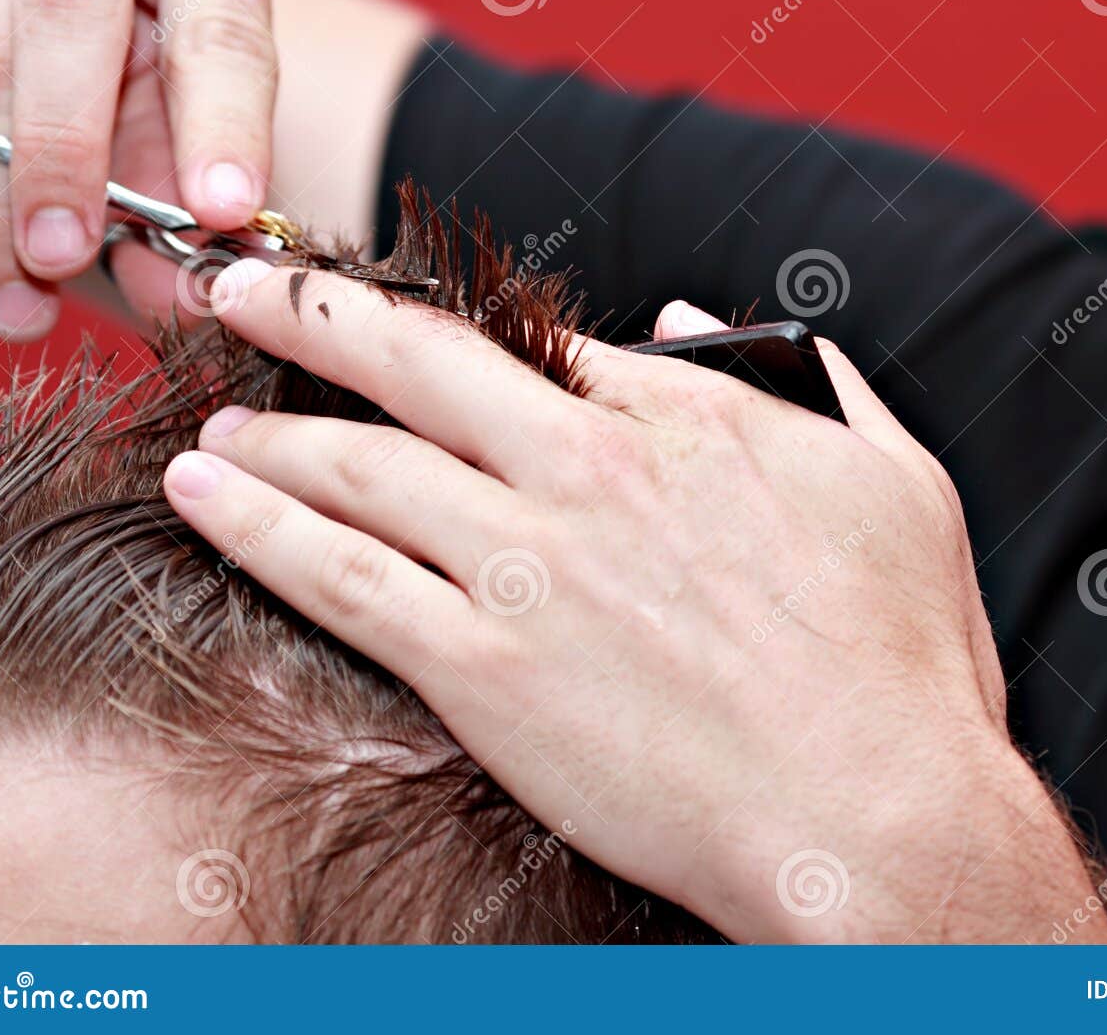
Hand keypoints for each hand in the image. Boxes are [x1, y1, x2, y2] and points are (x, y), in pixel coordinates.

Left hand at [162, 264, 1106, 942]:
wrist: (875, 813)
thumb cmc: (902, 662)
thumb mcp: (898, 484)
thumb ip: (810, 378)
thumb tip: (692, 316)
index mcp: (686, 420)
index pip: (538, 341)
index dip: (448, 321)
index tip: (399, 318)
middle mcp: (590, 469)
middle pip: (418, 364)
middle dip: (314, 316)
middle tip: (242, 292)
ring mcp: (528, 564)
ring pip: (360, 464)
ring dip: (270, 426)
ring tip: (211, 412)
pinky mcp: (485, 667)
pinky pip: (339, 577)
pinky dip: (258, 526)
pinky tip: (204, 495)